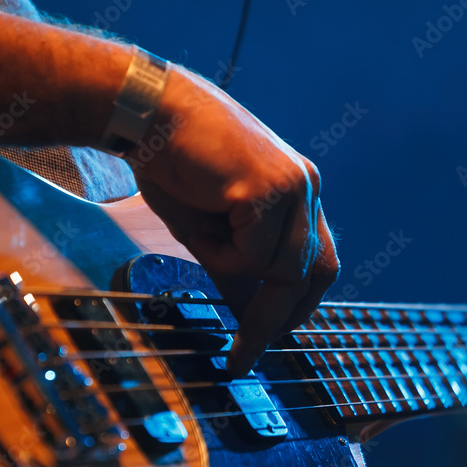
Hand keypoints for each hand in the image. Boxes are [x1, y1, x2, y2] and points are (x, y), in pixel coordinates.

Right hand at [126, 66, 338, 374]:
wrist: (147, 111)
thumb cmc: (173, 164)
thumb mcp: (212, 228)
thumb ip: (238, 267)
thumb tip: (249, 315)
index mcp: (299, 192)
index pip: (319, 263)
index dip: (297, 307)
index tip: (266, 339)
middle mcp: (306, 187)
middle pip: (316, 273)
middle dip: (280, 318)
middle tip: (244, 355)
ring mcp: (294, 186)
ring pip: (284, 269)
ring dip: (237, 271)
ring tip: (201, 239)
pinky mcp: (269, 189)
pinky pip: (255, 254)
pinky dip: (222, 253)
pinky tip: (201, 218)